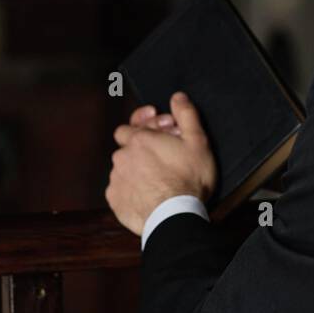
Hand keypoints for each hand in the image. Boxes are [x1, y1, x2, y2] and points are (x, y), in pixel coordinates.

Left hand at [106, 92, 216, 235]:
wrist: (176, 216)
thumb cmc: (189, 178)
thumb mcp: (197, 141)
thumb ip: (186, 115)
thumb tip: (177, 96)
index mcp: (139, 139)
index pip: (129, 127)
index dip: (144, 128)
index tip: (156, 134)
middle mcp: (122, 157)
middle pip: (126, 149)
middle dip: (141, 151)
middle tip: (162, 159)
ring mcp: (116, 180)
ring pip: (123, 170)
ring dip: (136, 171)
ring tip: (157, 180)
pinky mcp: (115, 201)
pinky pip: (120, 191)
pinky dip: (131, 191)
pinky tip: (148, 195)